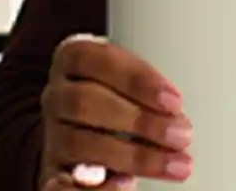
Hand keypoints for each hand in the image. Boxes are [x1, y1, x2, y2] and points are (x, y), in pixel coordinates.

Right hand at [39, 34, 193, 188]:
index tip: (175, 100)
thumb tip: (179, 118)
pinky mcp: (52, 171)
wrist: (93, 130)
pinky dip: (94, 188)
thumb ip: (148, 86)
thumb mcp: (134, 77)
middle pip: (85, 102)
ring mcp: (52, 133)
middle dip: (140, 121)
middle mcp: (56, 94)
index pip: (96, 59)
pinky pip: (59, 185)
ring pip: (79, 143)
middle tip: (182, 134)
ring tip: (176, 165)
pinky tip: (127, 186)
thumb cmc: (126, 94)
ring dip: (134, 157)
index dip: (136, 80)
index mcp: (74, 57)